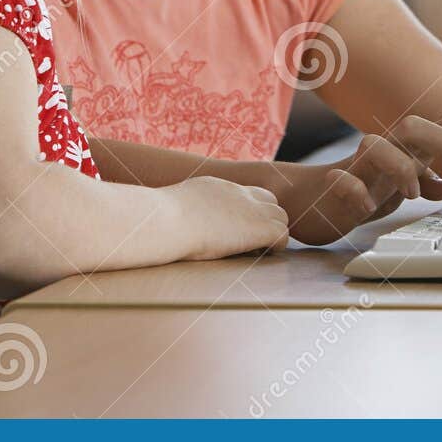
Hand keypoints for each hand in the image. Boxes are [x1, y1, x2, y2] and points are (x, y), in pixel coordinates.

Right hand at [172, 177, 289, 258]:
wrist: (165, 221)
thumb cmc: (159, 220)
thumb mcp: (174, 205)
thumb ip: (184, 208)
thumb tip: (170, 218)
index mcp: (218, 187)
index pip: (249, 193)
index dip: (250, 211)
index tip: (239, 228)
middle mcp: (239, 194)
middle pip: (271, 201)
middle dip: (266, 220)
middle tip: (252, 241)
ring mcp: (252, 209)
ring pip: (281, 217)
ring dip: (272, 233)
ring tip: (256, 250)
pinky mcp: (259, 228)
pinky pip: (282, 235)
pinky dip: (276, 246)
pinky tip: (259, 254)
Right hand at [276, 117, 441, 245]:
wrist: (311, 203)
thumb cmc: (359, 191)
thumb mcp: (399, 189)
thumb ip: (426, 183)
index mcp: (408, 150)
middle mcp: (386, 152)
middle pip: (415, 125)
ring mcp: (357, 167)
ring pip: (374, 145)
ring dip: (400, 166)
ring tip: (413, 194)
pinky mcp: (332, 185)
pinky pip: (340, 178)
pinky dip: (355, 191)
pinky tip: (367, 208)